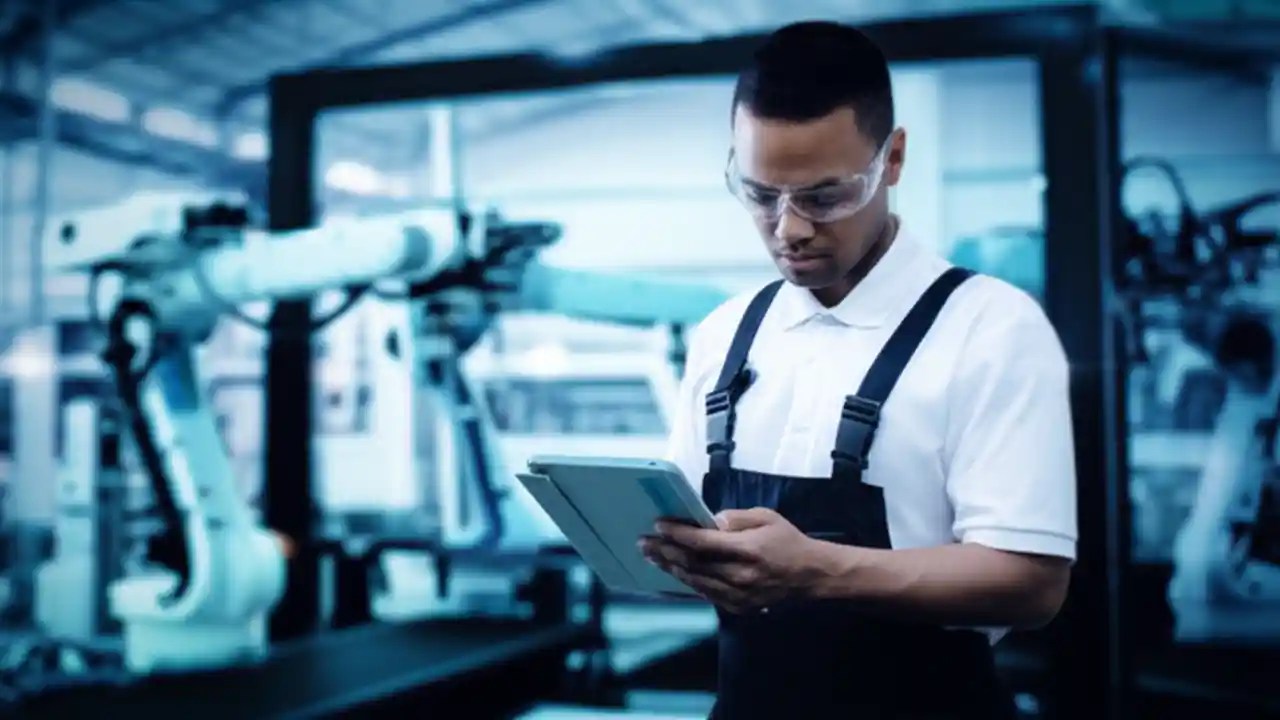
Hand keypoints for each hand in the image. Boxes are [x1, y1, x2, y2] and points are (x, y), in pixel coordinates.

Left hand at [638, 508, 822, 613]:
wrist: (811, 575)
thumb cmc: (788, 540)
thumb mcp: (766, 517)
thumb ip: (735, 518)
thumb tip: (708, 520)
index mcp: (748, 550)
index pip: (703, 542)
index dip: (678, 534)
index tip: (659, 525)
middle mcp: (740, 575)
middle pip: (693, 564)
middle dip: (665, 551)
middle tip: (644, 543)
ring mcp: (738, 595)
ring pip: (696, 581)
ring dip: (671, 568)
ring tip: (653, 557)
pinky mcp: (738, 607)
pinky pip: (706, 594)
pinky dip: (688, 582)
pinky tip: (675, 571)